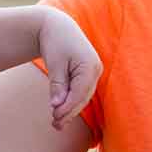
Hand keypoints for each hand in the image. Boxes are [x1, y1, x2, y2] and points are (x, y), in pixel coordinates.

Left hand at [38, 9, 101, 127]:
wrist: (58, 27)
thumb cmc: (55, 42)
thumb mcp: (55, 63)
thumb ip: (58, 85)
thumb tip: (57, 105)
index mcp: (90, 65)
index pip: (80, 93)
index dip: (68, 108)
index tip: (55, 117)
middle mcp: (96, 70)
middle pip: (83, 98)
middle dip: (69, 112)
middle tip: (55, 125)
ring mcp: (94, 72)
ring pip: (83, 97)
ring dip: (71, 110)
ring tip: (57, 123)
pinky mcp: (88, 74)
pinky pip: (82, 92)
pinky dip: (72, 102)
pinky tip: (62, 112)